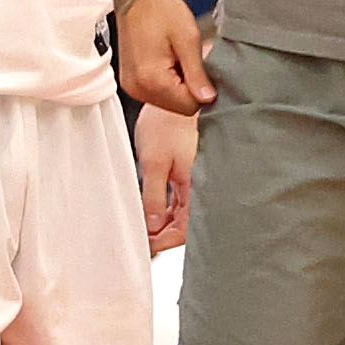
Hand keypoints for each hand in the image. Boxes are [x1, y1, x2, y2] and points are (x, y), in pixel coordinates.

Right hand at [113, 0, 211, 113]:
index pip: (188, 107)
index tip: (203, 70)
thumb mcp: (188, 39)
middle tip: (188, 60)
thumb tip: (207, 99)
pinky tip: (167, 61)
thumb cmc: (161, 10)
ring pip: (168, 102)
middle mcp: (138, 88)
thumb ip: (197, 73)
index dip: (202, 91)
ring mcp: (132, 87)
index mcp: (151, 80)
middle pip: (177, 107)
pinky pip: (156, 94)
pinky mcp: (131, 82)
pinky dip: (167, 83)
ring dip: (178, 86)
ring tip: (176, 58)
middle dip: (189, 89)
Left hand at [134, 99, 197, 250]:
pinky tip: (153, 211)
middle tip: (142, 238)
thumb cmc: (167, 125)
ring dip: (164, 223)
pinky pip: (182, 201)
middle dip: (163, 235)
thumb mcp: (154, 163)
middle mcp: (203, 188)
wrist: (174, 99)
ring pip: (183, 214)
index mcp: (197, 188)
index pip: (184, 230)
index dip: (163, 241)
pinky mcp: (191, 174)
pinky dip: (167, 209)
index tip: (145, 245)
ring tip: (144, 225)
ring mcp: (197, 182)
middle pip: (186, 226)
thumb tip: (152, 226)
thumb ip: (154, 197)